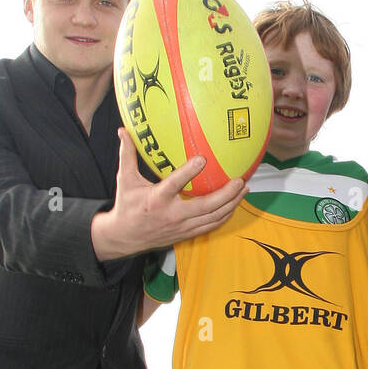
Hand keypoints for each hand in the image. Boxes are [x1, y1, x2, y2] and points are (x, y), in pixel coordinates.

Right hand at [92, 130, 245, 260]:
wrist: (125, 237)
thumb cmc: (127, 206)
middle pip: (205, 206)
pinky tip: (234, 205)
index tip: (203, 159)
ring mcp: (182, 226)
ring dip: (231, 205)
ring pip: (212, 218)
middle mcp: (173, 214)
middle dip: (226, 194)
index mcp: (157, 199)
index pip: (175, 184)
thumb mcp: (125, 180)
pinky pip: (210, 226)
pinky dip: (224, 216)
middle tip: (240, 180)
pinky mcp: (186, 234)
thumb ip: (127, 155)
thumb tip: (123, 130)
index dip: (189, 172)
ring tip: (244, 190)